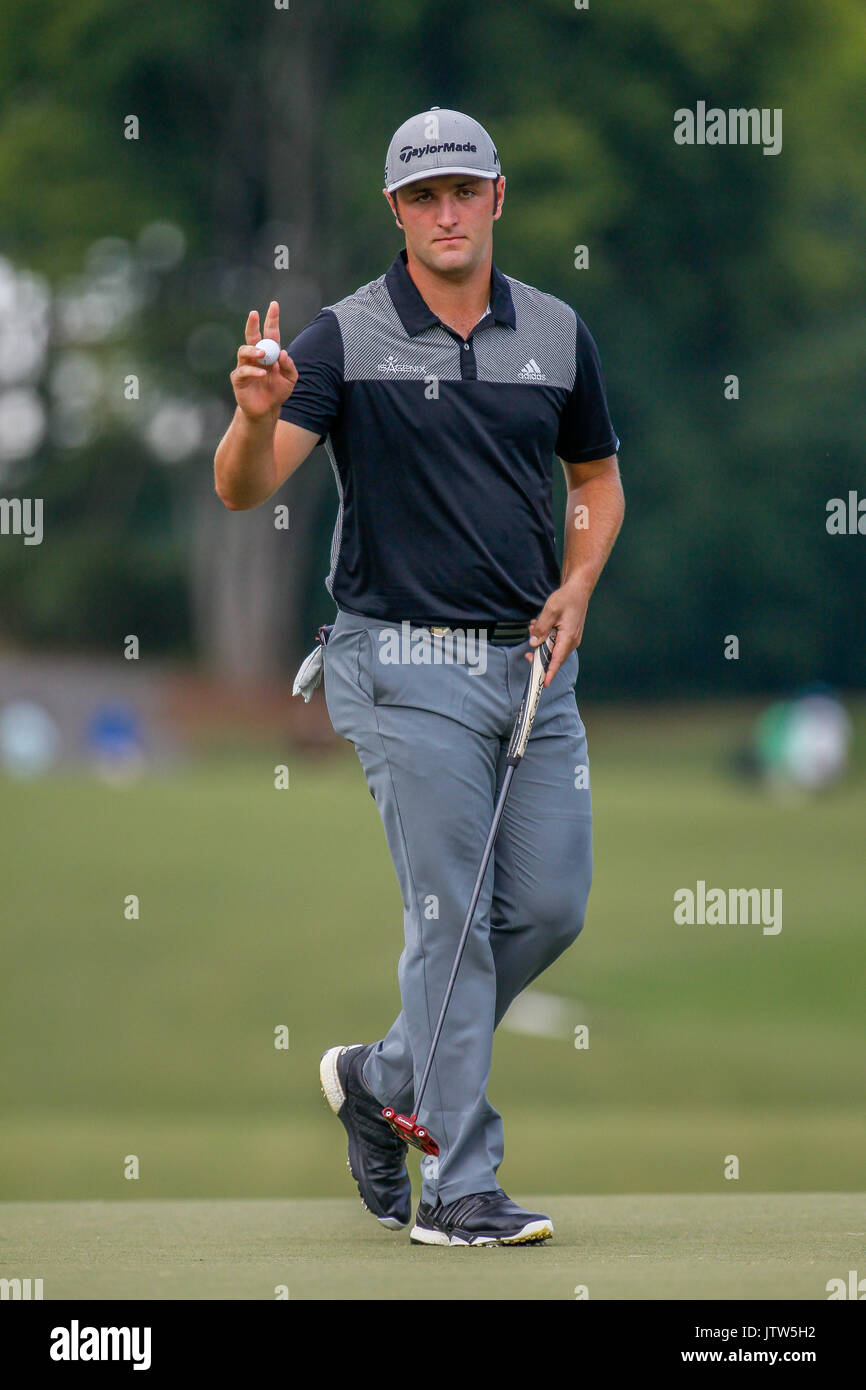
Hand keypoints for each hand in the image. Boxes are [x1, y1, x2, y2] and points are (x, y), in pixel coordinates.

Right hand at [230, 300, 298, 419]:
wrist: (266, 410)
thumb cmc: (277, 392)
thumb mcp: (290, 379)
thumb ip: (289, 366)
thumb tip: (283, 353)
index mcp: (269, 353)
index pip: (270, 332)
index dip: (272, 319)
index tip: (274, 304)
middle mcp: (255, 356)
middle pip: (252, 336)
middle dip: (252, 324)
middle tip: (254, 314)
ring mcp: (245, 366)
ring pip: (244, 351)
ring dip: (252, 350)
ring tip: (261, 353)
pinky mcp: (239, 379)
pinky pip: (243, 371)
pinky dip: (253, 371)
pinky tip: (262, 374)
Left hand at [525, 576, 591, 684]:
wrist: (578, 590)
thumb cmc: (566, 598)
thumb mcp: (550, 610)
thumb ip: (541, 628)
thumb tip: (533, 643)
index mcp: (568, 637)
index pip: (557, 659)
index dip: (550, 672)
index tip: (544, 683)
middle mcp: (571, 641)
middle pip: (554, 658)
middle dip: (540, 658)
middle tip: (528, 656)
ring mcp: (571, 639)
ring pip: (553, 649)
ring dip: (541, 644)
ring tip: (532, 628)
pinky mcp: (568, 635)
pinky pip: (555, 642)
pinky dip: (546, 638)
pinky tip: (538, 625)